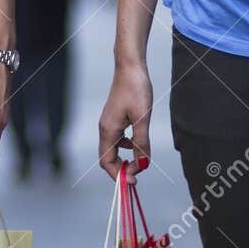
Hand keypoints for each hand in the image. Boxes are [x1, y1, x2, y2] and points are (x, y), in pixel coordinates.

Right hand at [99, 59, 152, 178]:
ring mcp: (108, 123)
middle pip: (107, 158)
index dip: (119, 175)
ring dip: (123, 159)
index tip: (134, 180)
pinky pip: (116, 139)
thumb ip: (142, 143)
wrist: (130, 66)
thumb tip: (143, 164)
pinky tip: (137, 143)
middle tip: (137, 174)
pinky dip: (125, 146)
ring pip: (112, 149)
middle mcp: (105, 129)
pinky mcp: (114, 118)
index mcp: (108, 130)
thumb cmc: (136, 89)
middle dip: (121, 170)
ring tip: (139, 161)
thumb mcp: (142, 118)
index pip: (107, 162)